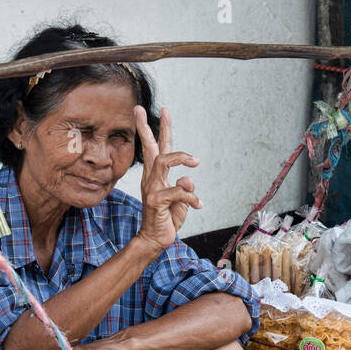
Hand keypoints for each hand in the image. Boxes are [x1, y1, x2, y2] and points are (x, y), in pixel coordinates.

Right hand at [134, 106, 201, 254]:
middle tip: (163, 110)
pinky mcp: (156, 201)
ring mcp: (152, 188)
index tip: (163, 109)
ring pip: (164, 160)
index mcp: (157, 176)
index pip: (157, 148)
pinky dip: (192, 197)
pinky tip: (198, 205)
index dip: (160, 129)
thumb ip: (185, 186)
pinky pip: (179, 191)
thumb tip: (188, 178)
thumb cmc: (167, 218)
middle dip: (152, 127)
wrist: (155, 240)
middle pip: (152, 147)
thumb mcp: (181, 200)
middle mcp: (151, 178)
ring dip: (182, 157)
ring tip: (196, 162)